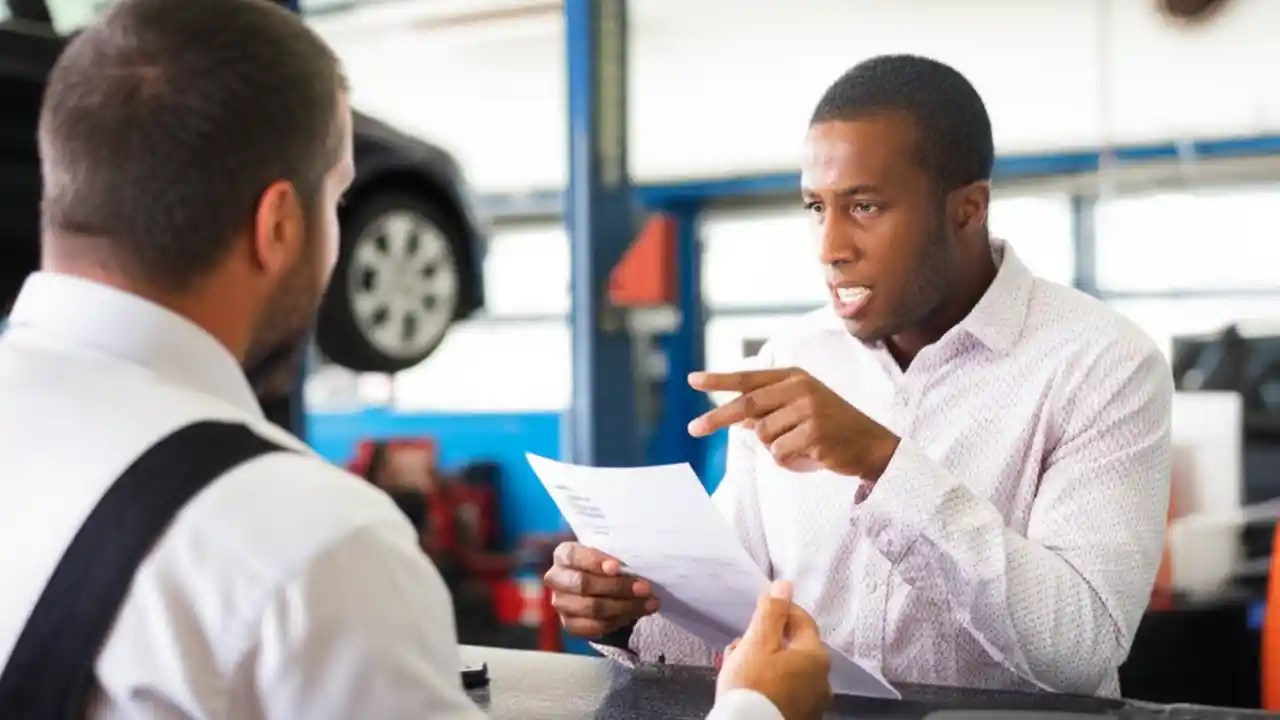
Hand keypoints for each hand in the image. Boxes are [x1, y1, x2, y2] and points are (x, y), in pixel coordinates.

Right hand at [543, 542, 659, 637]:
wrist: (597, 584)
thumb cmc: (605, 563)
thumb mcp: (607, 552)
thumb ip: (615, 556)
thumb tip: (636, 566)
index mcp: (563, 555)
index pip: (574, 556)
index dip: (595, 562)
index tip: (618, 567)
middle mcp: (556, 579)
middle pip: (583, 584)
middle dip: (617, 587)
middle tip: (644, 587)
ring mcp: (561, 604)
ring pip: (591, 609)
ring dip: (624, 607)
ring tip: (649, 603)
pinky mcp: (570, 625)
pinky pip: (595, 627)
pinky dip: (618, 621)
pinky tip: (636, 614)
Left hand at [688, 368, 898, 480]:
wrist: (871, 445)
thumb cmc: (832, 429)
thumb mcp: (799, 412)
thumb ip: (769, 412)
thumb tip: (737, 419)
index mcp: (794, 378)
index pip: (749, 378)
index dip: (719, 380)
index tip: (692, 380)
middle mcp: (800, 388)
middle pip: (746, 404)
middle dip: (716, 418)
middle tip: (692, 429)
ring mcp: (809, 409)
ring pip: (763, 435)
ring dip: (773, 448)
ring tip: (800, 446)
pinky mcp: (814, 432)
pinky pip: (778, 453)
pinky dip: (787, 461)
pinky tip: (809, 455)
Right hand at [717, 580, 832, 719]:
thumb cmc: (753, 684)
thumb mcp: (758, 643)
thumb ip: (772, 612)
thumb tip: (785, 584)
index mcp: (816, 656)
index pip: (801, 620)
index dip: (780, 609)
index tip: (759, 609)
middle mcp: (823, 679)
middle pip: (795, 646)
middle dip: (768, 638)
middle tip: (742, 641)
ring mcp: (814, 701)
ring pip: (789, 669)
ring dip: (766, 660)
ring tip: (738, 663)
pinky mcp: (801, 716)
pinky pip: (787, 690)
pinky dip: (771, 682)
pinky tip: (749, 684)